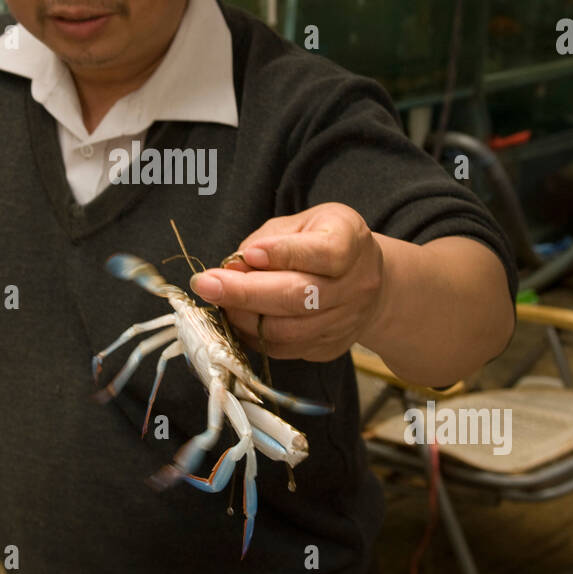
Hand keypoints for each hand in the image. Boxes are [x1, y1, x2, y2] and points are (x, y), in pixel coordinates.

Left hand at [189, 203, 385, 361]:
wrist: (367, 280)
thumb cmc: (323, 241)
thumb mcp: (301, 224)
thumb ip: (267, 241)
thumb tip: (232, 268)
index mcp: (351, 241)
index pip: (324, 252)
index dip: (284, 254)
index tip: (247, 255)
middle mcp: (356, 284)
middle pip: (299, 296)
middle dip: (245, 292)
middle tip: (206, 284)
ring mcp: (346, 321)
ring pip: (289, 330)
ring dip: (244, 318)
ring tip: (218, 302)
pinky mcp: (331, 347)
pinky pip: (286, 349)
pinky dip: (255, 337)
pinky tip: (237, 320)